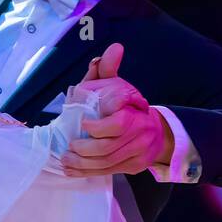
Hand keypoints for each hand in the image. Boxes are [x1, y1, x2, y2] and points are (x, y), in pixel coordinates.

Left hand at [60, 42, 172, 176]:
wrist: (155, 132)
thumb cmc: (128, 107)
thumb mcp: (118, 85)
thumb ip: (109, 70)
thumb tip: (114, 48)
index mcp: (135, 111)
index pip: (118, 123)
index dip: (98, 127)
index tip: (83, 124)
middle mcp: (140, 132)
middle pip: (108, 147)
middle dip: (85, 150)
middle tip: (70, 146)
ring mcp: (139, 152)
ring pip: (107, 163)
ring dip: (82, 164)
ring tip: (66, 160)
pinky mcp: (134, 166)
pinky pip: (109, 172)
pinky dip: (87, 172)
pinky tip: (72, 170)